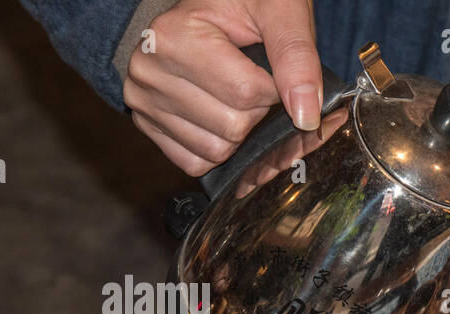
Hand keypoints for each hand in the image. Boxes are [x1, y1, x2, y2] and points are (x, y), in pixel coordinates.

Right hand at [123, 0, 320, 175]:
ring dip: (240, 132)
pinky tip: (221, 116)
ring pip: (216, 150)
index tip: (269, 69)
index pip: (245, 93)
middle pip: (231, 127)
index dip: (274, 89)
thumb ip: (296, 56)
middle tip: (252, 80)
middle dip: (257, 111)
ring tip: (234, 94)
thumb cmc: (244, 4)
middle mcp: (148, 70)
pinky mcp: (148, 125)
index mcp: (173, 36)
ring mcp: (143, 101)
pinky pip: (195, 162)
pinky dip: (218, 149)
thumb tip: (306, 116)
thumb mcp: (278, 9)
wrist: (209, 8)